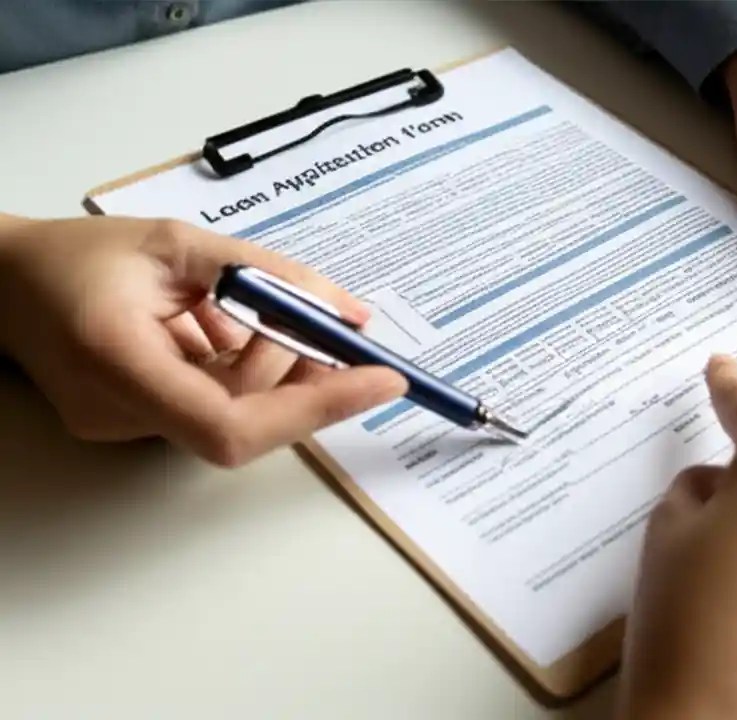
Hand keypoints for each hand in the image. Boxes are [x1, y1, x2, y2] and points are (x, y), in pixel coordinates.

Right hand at [0, 214, 406, 466]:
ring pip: (237, 414)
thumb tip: (351, 313)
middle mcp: (118, 412)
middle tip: (331, 330)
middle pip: (246, 420)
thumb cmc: (79, 255)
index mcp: (117, 360)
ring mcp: (125, 429)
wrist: (4, 284)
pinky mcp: (135, 428)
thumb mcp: (178, 244)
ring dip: (271, 364)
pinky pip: (215, 407)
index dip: (315, 409)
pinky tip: (217, 328)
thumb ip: (270, 275)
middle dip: (303, 376)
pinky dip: (243, 369)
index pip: (232, 422)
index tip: (379, 382)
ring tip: (241, 310)